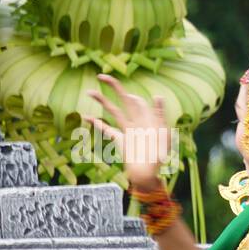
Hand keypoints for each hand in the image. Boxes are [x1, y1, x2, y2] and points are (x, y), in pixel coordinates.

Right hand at [84, 73, 172, 191]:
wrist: (149, 174)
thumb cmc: (159, 155)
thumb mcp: (163, 133)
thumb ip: (159, 114)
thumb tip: (157, 95)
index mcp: (147, 119)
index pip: (137, 101)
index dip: (132, 97)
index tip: (130, 99)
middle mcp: (136, 121)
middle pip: (123, 100)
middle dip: (113, 88)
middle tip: (100, 75)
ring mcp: (126, 130)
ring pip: (113, 111)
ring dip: (101, 101)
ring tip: (89, 92)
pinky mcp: (119, 140)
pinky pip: (107, 129)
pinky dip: (96, 123)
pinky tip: (85, 117)